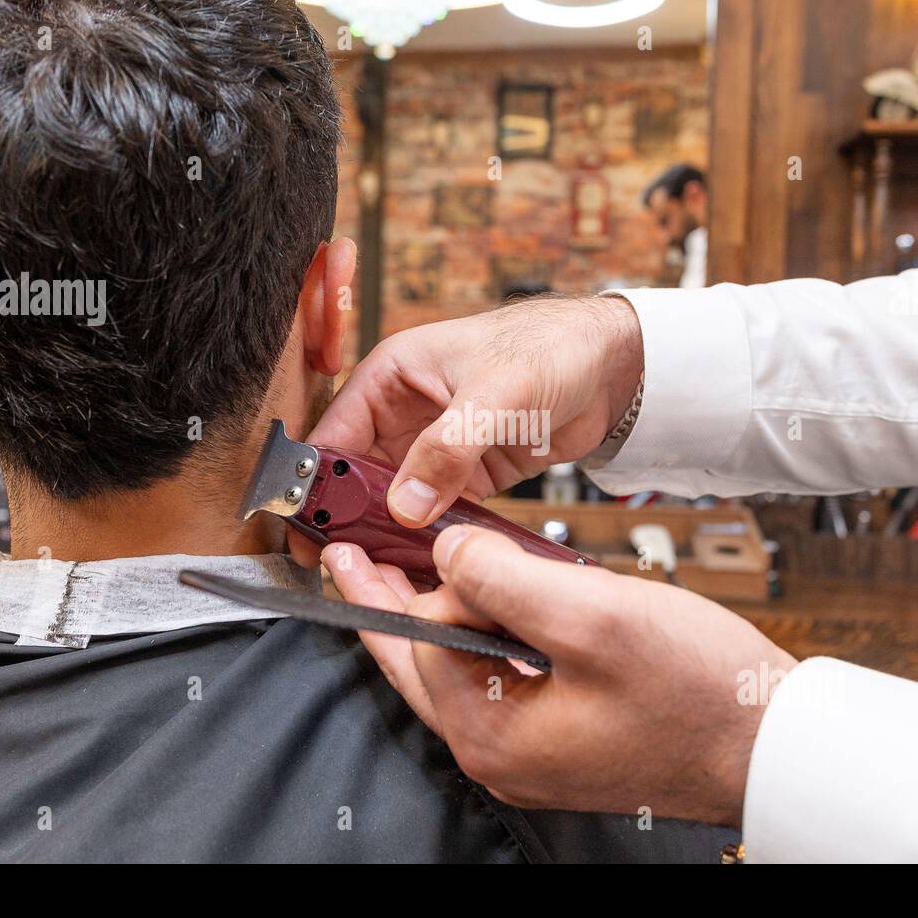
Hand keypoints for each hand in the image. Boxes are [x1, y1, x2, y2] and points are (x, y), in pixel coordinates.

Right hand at [305, 295, 642, 533]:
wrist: (610, 366)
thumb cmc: (550, 348)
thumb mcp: (495, 393)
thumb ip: (448, 447)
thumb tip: (406, 503)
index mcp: (392, 375)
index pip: (334, 433)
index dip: (314, 480)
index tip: (307, 524)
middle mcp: (404, 413)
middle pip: (357, 474)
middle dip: (348, 516)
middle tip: (341, 559)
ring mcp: (434, 447)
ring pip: (393, 499)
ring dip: (387, 532)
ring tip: (378, 569)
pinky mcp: (466, 474)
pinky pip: (435, 512)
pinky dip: (428, 537)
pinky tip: (421, 562)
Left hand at [324, 525, 797, 827]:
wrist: (768, 742)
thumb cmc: (697, 692)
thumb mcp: (591, 614)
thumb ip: (501, 577)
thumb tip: (448, 550)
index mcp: (490, 731)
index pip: (422, 640)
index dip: (412, 583)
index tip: (369, 547)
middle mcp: (499, 753)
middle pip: (424, 664)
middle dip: (396, 603)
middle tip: (357, 561)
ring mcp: (529, 753)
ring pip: (465, 669)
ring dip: (453, 614)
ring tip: (438, 567)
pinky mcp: (559, 742)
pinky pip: (503, 681)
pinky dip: (496, 636)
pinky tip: (504, 602)